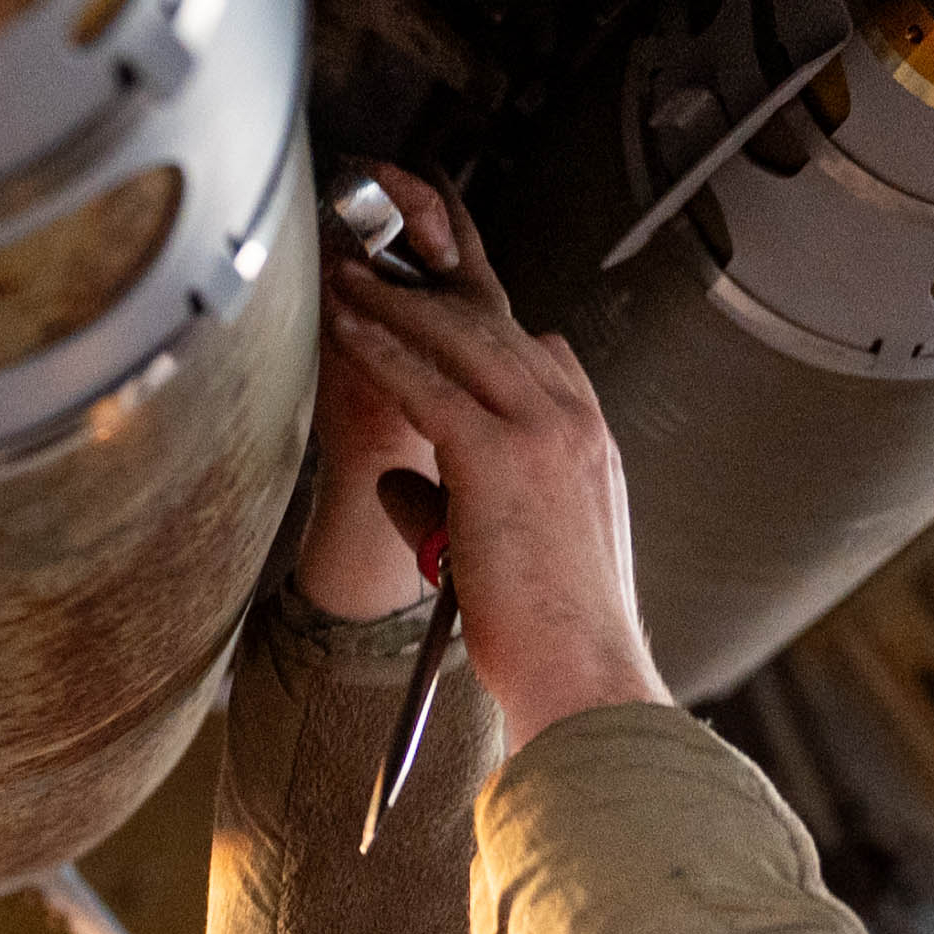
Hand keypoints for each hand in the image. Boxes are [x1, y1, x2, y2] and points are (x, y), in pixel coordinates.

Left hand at [316, 164, 669, 741]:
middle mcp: (574, 418)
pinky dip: (381, 346)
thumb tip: (399, 485)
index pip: (536, 351)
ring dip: (396, 300)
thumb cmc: (554, 632)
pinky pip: (428, 382)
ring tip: (348, 276)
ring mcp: (544, 428)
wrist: (585, 672)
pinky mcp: (500, 453)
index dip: (476, 318)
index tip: (432, 300)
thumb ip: (457, 505)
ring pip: (461, 336)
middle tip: (377, 261)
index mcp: (588, 440)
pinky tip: (346, 325)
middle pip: (494, 324)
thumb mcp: (515, 548)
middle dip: (429, 287)